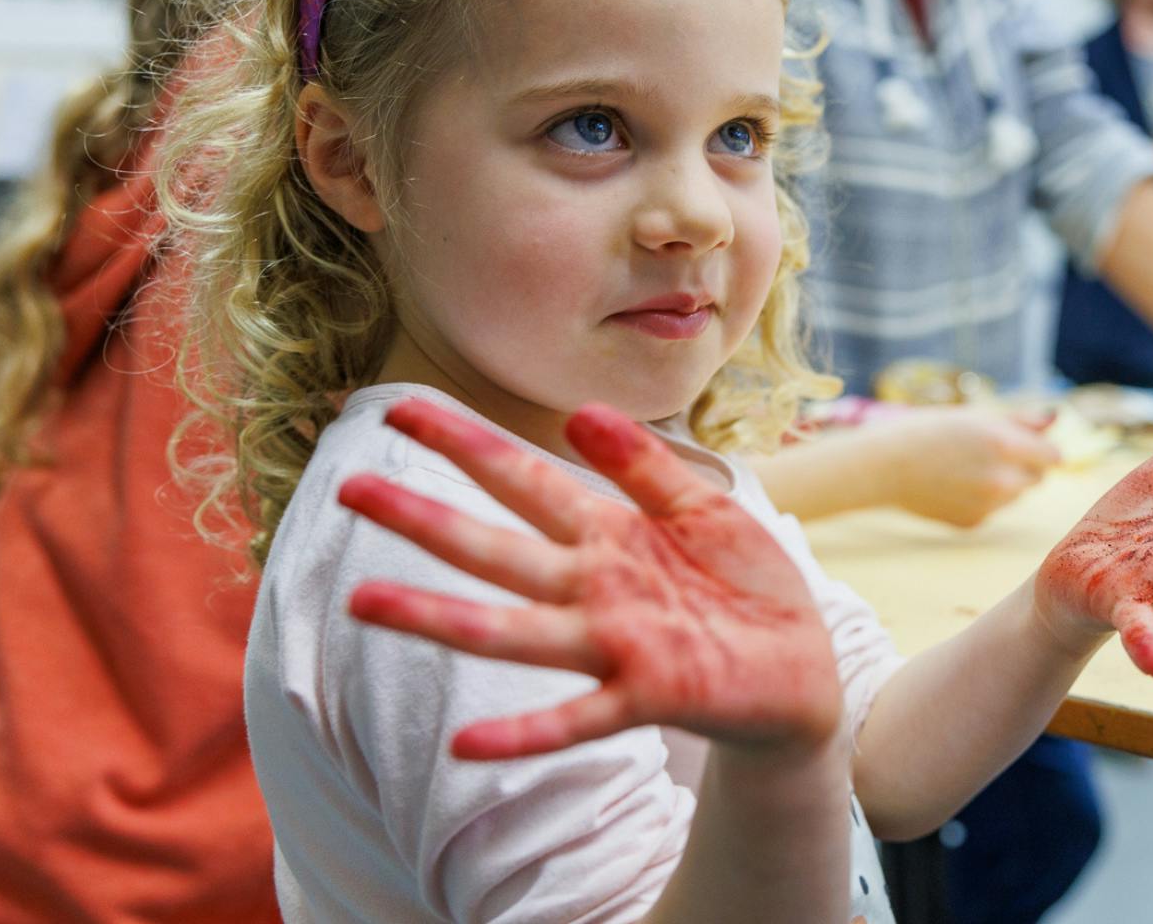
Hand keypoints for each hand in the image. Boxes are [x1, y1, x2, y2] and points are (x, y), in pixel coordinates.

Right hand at [341, 399, 842, 759]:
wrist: (802, 667)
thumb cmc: (743, 584)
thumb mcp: (703, 507)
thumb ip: (643, 466)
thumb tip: (578, 414)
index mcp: (606, 533)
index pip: (522, 479)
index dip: (465, 444)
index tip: (401, 408)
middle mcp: (592, 588)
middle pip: (493, 549)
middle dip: (423, 520)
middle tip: (350, 490)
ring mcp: (611, 644)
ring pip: (511, 631)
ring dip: (438, 618)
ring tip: (365, 602)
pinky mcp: (646, 694)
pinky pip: (575, 718)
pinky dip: (523, 732)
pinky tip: (467, 743)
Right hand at [878, 407, 1060, 527]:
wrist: (882, 466)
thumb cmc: (926, 430)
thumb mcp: (975, 416)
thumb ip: (1021, 421)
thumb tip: (1055, 420)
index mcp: (1007, 445)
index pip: (1053, 456)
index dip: (1040, 448)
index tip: (1026, 444)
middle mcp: (1004, 480)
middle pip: (1037, 478)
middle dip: (1023, 467)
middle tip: (989, 454)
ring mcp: (990, 506)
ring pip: (1014, 495)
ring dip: (1003, 484)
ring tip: (965, 469)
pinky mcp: (974, 523)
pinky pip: (992, 510)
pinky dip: (981, 500)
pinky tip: (952, 486)